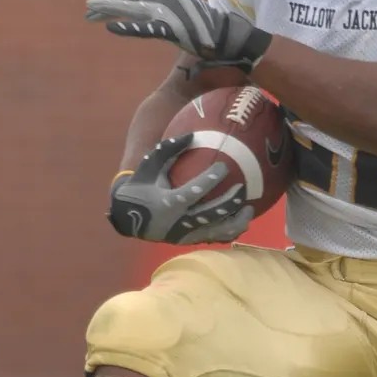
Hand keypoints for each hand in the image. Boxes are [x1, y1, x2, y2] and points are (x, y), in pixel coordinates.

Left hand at [85, 0, 273, 69]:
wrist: (231, 37)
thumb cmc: (210, 29)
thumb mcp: (184, 17)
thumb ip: (167, 15)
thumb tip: (150, 16)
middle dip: (107, 1)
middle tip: (86, 5)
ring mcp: (170, 13)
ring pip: (133, 9)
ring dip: (111, 10)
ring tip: (90, 12)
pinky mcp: (174, 28)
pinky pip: (147, 28)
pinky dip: (129, 28)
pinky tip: (112, 28)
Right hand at [107, 134, 255, 244]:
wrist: (127, 218)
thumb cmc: (140, 186)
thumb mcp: (149, 165)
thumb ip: (168, 148)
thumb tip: (192, 134)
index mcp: (168, 203)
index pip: (194, 191)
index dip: (211, 179)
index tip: (224, 167)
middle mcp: (179, 222)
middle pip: (212, 214)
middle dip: (230, 202)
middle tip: (243, 188)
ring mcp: (186, 235)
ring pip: (218, 232)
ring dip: (237, 221)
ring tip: (250, 209)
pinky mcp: (190, 242)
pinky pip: (215, 238)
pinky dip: (230, 231)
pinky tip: (241, 220)